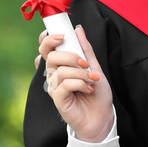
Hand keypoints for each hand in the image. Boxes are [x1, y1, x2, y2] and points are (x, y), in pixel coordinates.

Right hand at [35, 26, 113, 143]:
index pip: (46, 48)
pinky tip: (88, 89)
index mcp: (61, 65)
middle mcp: (54, 74)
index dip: (48, 40)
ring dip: (80, 73)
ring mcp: (54, 86)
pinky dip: (80, 84)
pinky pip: (64, 84)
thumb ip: (85, 49)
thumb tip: (78, 29)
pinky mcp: (57, 98)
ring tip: (92, 80)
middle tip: (85, 63)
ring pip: (60, 70)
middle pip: (51, 56)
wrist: (102, 116)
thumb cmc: (97, 93)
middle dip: (70, 56)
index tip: (62, 36)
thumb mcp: (94, 67)